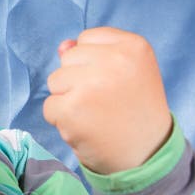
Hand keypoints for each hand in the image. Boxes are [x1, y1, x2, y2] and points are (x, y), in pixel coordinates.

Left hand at [44, 27, 172, 173]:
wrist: (145, 155)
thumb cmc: (134, 111)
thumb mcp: (127, 72)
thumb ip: (95, 53)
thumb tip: (63, 46)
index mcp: (133, 46)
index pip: (87, 38)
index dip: (92, 63)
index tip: (112, 83)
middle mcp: (114, 60)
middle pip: (68, 58)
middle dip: (77, 80)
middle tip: (104, 102)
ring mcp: (91, 84)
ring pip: (55, 81)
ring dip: (67, 99)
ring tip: (94, 114)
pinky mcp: (72, 109)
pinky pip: (49, 106)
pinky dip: (61, 120)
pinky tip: (84, 127)